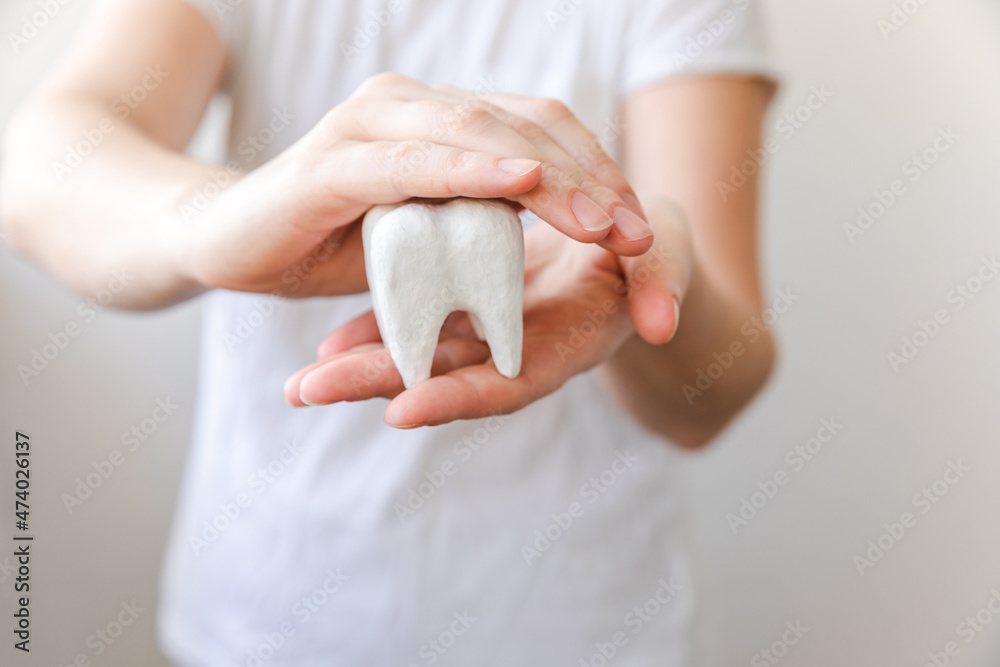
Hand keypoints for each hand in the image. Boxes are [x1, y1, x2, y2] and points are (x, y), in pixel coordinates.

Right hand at [182, 73, 653, 297]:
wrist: (225, 243)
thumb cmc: (326, 238)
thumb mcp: (420, 233)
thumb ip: (474, 218)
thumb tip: (540, 226)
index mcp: (439, 123)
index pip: (538, 131)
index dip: (595, 174)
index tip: (637, 230)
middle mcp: (411, 108)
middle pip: (523, 126)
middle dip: (590, 181)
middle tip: (638, 233)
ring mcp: (372, 126)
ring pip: (479, 135)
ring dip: (548, 177)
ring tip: (600, 219)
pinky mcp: (335, 162)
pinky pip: (416, 162)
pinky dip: (472, 169)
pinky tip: (522, 181)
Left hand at [283, 197, 691, 426]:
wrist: (636, 245)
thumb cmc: (654, 252)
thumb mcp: (667, 259)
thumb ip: (663, 283)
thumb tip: (660, 322)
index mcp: (568, 341)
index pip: (510, 381)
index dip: (460, 395)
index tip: (401, 408)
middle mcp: (523, 346)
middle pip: (446, 374)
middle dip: (377, 382)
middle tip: (308, 389)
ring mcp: (493, 327)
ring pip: (423, 353)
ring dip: (360, 366)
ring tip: (300, 380)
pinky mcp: (473, 301)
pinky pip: (421, 320)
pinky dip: (378, 330)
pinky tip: (327, 342)